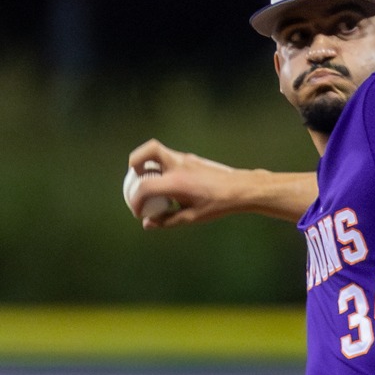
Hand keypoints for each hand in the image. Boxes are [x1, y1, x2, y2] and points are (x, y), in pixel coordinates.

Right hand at [125, 139, 242, 229]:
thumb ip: (166, 220)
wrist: (240, 189)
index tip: (138, 212)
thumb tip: (147, 224)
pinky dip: (160, 166)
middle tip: (134, 178)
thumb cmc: (217, 204)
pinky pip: (168, 157)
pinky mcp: (190, 158)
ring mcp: (184, 159)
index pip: (144, 187)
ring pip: (157, 150)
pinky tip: (167, 182)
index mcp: (175, 183)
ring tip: (148, 180)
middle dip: (134, 162)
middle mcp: (177, 166)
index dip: (135, 201)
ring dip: (147, 162)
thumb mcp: (191, 217)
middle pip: (147, 151)